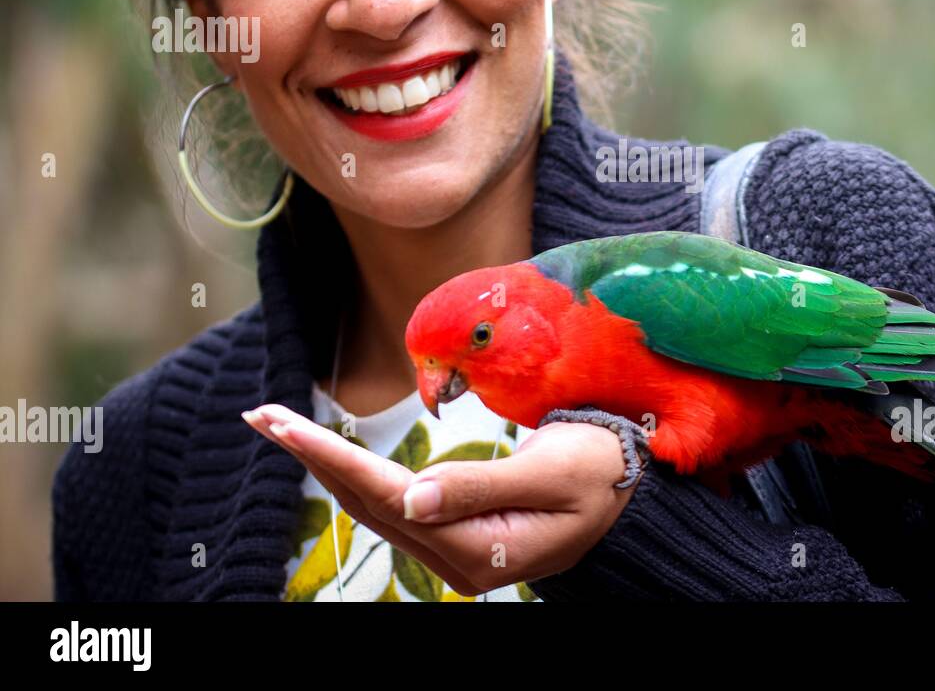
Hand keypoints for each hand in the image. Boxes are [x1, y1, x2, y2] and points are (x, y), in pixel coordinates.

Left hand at [243, 403, 638, 596]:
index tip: (282, 425)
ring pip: (374, 506)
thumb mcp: (551, 472)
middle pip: (367, 503)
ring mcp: (456, 553)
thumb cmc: (599, 469)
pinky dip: (357, 476)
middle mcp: (458, 561)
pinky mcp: (459, 536)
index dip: (332, 458)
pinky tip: (332, 458)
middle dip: (311, 458)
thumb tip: (408, 497)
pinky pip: (394, 505)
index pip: (388, 497)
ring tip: (282, 428)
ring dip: (326, 466)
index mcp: (480, 548)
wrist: (631, 487)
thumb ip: (479, 487)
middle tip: (259, 415)